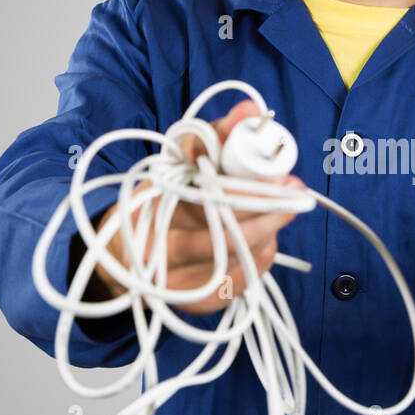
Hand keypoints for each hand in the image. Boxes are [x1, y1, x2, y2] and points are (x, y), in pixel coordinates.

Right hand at [92, 99, 306, 313]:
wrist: (120, 257)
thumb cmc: (159, 201)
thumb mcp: (177, 163)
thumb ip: (212, 134)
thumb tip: (251, 110)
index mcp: (149, 202)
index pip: (203, 192)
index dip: (245, 186)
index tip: (279, 173)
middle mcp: (153, 244)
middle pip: (220, 228)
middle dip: (266, 207)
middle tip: (295, 191)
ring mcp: (172, 280)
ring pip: (235, 254)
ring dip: (268, 230)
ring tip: (283, 210)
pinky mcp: (192, 303)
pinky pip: (242, 278)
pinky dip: (261, 254)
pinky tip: (263, 239)